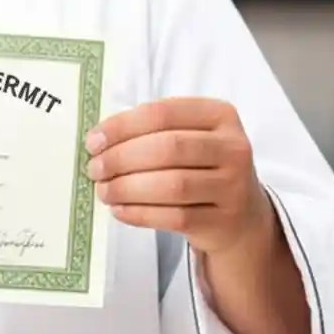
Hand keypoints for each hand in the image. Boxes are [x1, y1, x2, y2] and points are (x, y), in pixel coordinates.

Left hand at [86, 97, 273, 255]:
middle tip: (95, 169)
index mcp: (220, 115)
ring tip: (104, 191)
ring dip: (128, 188)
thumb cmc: (201, 167)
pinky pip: (175, 217)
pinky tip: (120, 210)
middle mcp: (233, 147)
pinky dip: (140, 213)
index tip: (93, 141)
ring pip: (172, 185)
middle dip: (122, 158)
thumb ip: (150, 132)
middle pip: (168, 148)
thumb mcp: (189, 137)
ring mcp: (233, 186)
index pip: (163, 113)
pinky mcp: (223, 220)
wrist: (240, 214)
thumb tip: (98, 141)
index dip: (122, 126)